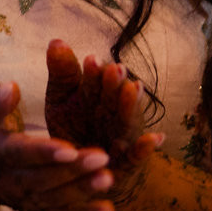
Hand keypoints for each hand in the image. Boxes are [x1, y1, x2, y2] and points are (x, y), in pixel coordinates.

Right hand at [0, 81, 117, 210]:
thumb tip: (11, 88)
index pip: (22, 154)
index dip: (44, 153)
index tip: (70, 149)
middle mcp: (12, 181)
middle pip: (45, 179)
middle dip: (73, 170)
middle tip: (103, 157)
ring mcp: (26, 199)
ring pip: (56, 199)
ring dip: (83, 192)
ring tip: (110, 178)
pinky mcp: (38, 210)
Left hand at [42, 40, 162, 178]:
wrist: (81, 170)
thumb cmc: (74, 129)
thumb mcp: (61, 101)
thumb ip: (62, 74)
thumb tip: (55, 40)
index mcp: (96, 95)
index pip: (96, 81)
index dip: (93, 72)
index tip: (90, 60)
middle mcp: (113, 113)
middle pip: (113, 97)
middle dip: (114, 84)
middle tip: (115, 69)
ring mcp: (121, 137)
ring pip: (127, 121)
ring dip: (131, 106)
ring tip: (133, 90)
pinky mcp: (127, 163)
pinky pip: (137, 156)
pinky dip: (146, 147)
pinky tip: (156, 138)